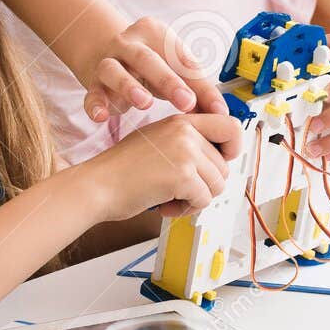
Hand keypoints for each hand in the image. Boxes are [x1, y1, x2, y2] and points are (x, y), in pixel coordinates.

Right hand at [77, 17, 228, 122]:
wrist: (104, 54)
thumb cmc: (148, 65)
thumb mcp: (175, 70)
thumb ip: (197, 89)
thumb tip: (221, 112)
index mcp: (155, 33)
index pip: (180, 57)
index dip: (199, 83)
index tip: (216, 108)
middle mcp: (128, 43)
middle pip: (147, 59)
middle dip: (168, 81)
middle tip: (187, 102)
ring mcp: (107, 61)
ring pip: (114, 70)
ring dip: (129, 87)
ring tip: (145, 104)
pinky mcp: (92, 83)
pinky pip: (91, 93)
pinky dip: (95, 104)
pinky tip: (101, 117)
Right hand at [82, 113, 241, 220]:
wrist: (97, 185)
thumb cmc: (121, 170)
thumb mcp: (158, 141)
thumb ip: (188, 143)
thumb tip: (219, 159)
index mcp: (181, 120)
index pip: (231, 126)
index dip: (233, 148)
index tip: (224, 161)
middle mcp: (186, 132)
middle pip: (224, 166)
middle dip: (205, 185)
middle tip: (181, 190)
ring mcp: (185, 152)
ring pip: (217, 185)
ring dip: (195, 199)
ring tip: (170, 197)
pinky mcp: (183, 175)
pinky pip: (204, 199)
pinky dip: (185, 209)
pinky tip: (165, 205)